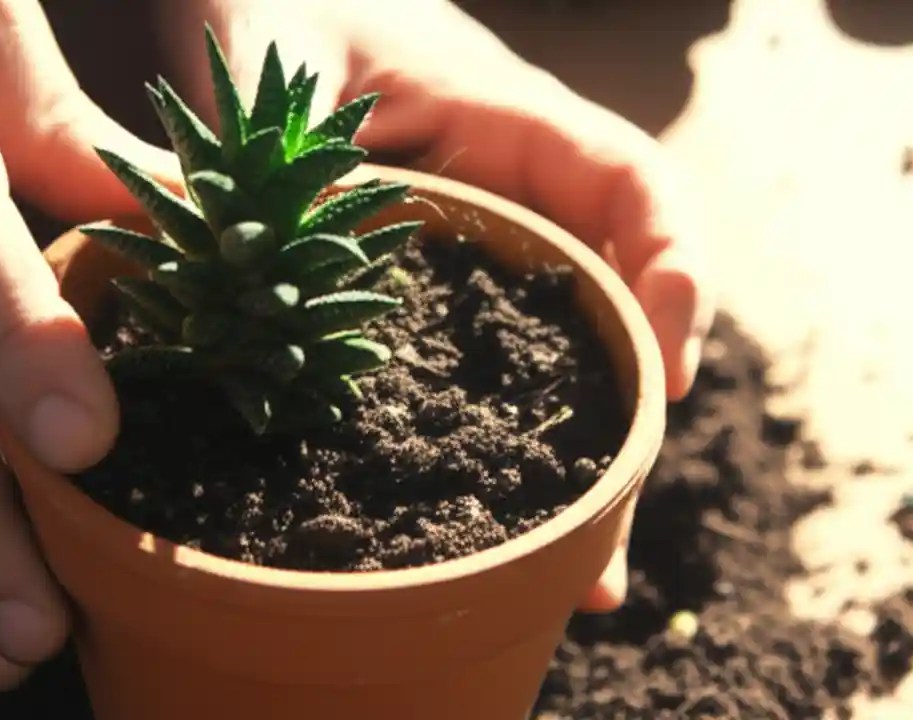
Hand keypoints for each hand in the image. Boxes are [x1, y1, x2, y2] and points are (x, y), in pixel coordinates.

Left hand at [184, 0, 714, 612]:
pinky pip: (473, 363)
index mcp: (508, 122)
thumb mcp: (279, 59)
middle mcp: (511, 197)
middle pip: (609, 305)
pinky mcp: (423, 290)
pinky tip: (462, 524)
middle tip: (599, 554)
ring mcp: (472, 250)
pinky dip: (481, 439)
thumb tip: (240, 279)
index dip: (672, 277)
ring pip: (549, 353)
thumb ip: (269, 153)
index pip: (633, 189)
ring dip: (563, 459)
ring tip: (559, 580)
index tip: (669, 376)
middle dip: (622, 423)